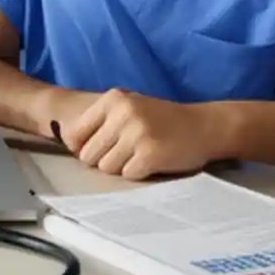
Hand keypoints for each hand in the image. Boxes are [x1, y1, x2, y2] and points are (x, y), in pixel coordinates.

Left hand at [61, 89, 220, 179]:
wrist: (205, 126)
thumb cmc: (162, 120)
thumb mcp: (130, 107)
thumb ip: (101, 121)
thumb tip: (69, 143)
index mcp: (113, 100)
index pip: (75, 134)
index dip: (84, 147)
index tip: (100, 150)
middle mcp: (122, 113)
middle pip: (88, 155)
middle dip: (104, 160)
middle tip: (126, 154)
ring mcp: (136, 134)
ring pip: (106, 167)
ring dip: (121, 168)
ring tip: (140, 156)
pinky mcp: (150, 154)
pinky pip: (127, 175)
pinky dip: (138, 174)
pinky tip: (152, 162)